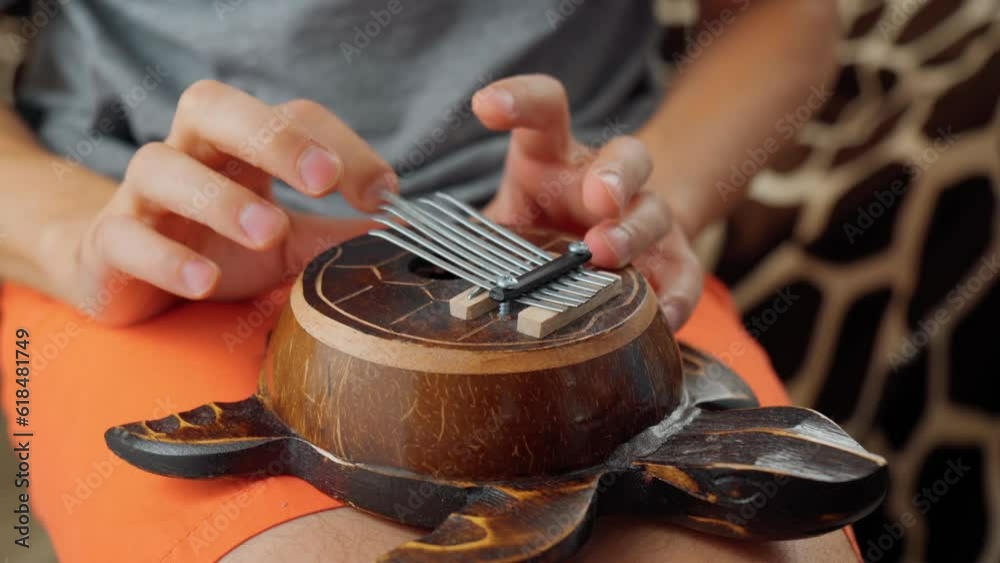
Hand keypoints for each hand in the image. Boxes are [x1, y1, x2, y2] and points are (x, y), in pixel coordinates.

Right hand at [53, 80, 396, 324]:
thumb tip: (405, 233)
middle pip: (214, 109)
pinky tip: (204, 281)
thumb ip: (337, 237)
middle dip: (272, 137)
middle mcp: (187, 154)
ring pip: (162, 167)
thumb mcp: (287, 245)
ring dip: (221, 198)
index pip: (291, 115)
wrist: (127, 276)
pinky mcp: (108, 243)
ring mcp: (141, 196)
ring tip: (269, 232)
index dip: (341, 145)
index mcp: (237, 145)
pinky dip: (166, 257)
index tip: (385, 193)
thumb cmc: (216, 249)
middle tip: (323, 179)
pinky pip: (127, 238)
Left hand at [473, 75, 701, 329]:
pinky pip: (682, 273)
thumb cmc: (539, 232)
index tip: (484, 107)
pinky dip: (675, 294)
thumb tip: (392, 234)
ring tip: (608, 253)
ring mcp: (642, 216)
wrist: (599, 254)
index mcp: (553, 158)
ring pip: (654, 211)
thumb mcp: (500, 222)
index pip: (545, 111)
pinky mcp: (670, 259)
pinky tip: (661, 315)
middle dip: (614, 173)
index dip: (519, 100)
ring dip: (633, 231)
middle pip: (624, 155)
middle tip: (598, 197)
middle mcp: (603, 179)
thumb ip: (465, 230)